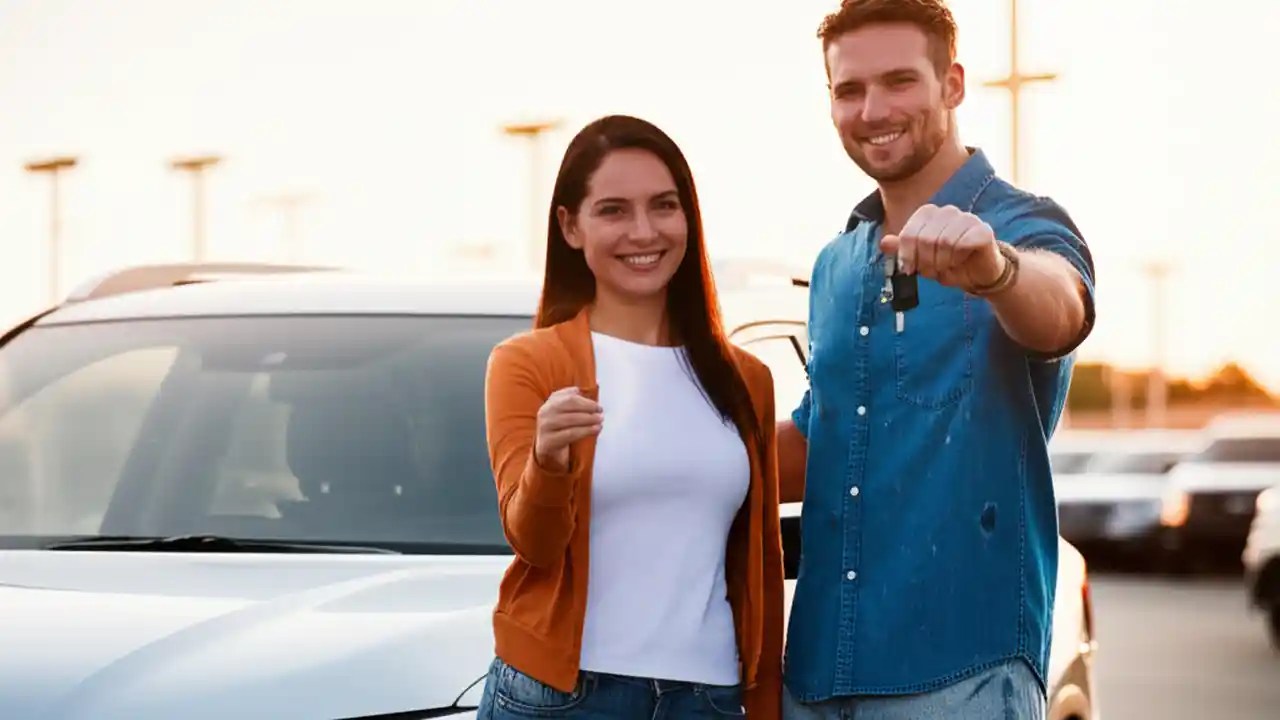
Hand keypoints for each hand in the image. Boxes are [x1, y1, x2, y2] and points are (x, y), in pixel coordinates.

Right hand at [534, 387, 602, 472]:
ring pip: (571, 420)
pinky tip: (595, 430)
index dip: (586, 401)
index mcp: (551, 402)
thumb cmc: (560, 425)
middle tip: (600, 415)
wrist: (547, 445)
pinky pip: (570, 434)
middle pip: (569, 406)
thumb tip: (579, 391)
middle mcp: (545, 412)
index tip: (597, 407)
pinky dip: (585, 431)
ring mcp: (545, 426)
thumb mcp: (563, 410)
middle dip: (588, 409)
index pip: (569, 398)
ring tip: (600, 422)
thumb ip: (570, 398)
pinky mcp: (549, 440)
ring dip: (589, 420)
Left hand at [880, 204, 1003, 291]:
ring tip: (947, 266)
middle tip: (932, 271)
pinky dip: (959, 259)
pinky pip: (964, 244)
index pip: (908, 234)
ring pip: (945, 241)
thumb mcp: (919, 259)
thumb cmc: (946, 263)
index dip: (907, 256)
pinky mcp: (983, 230)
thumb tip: (884, 243)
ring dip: (943, 262)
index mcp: (928, 214)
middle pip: (925, 239)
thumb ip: (902, 249)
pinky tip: (962, 260)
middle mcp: (947, 211)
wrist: (975, 274)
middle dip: (926, 262)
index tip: (911, 269)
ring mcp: (967, 218)